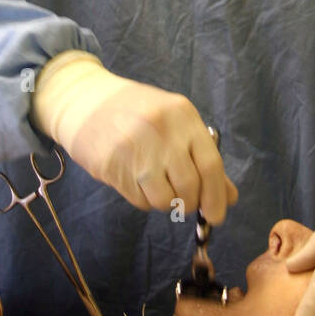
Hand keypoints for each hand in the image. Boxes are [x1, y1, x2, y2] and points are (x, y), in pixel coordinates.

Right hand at [33, 56, 237, 221]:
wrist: (86, 100)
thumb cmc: (137, 112)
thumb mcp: (174, 123)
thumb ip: (203, 157)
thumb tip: (228, 197)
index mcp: (183, 115)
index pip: (211, 164)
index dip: (217, 195)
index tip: (217, 215)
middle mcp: (162, 131)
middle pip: (190, 186)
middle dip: (191, 203)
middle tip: (186, 203)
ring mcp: (135, 149)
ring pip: (165, 199)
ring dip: (167, 203)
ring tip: (158, 186)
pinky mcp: (113, 166)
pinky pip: (140, 200)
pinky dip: (145, 200)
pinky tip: (137, 181)